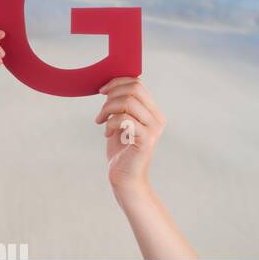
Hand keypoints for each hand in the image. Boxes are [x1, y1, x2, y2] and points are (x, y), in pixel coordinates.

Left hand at [96, 77, 165, 192]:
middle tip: (101, 110)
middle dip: (111, 94)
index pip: (138, 83)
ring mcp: (153, 128)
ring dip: (108, 109)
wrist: (124, 177)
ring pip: (128, 102)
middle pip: (134, 89)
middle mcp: (157, 118)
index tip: (101, 91)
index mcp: (152, 111)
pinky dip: (110, 124)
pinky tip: (106, 134)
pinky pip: (125, 120)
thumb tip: (110, 86)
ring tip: (101, 122)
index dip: (117, 82)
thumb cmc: (120, 150)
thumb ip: (119, 106)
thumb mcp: (119, 122)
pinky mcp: (146, 140)